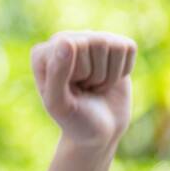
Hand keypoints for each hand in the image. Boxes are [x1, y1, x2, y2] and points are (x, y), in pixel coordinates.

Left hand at [31, 32, 135, 147]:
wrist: (99, 130)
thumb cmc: (74, 118)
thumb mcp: (60, 103)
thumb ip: (57, 73)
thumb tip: (66, 40)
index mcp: (42, 53)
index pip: (74, 45)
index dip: (80, 72)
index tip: (70, 90)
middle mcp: (62, 40)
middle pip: (97, 42)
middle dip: (96, 74)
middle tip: (85, 89)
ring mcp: (86, 41)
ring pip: (112, 44)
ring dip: (108, 74)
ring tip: (94, 85)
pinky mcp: (109, 46)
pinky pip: (127, 47)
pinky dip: (123, 69)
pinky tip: (109, 79)